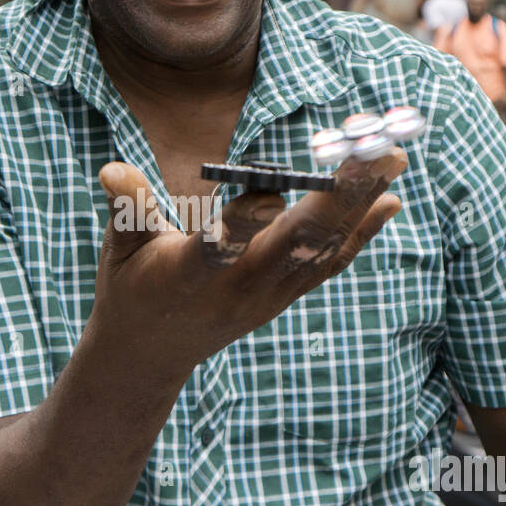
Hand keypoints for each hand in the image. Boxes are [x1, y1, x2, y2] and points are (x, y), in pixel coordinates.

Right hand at [94, 146, 406, 376]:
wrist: (152, 353)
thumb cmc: (132, 286)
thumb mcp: (119, 248)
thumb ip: (127, 209)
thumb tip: (112, 171)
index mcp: (187, 277)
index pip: (217, 249)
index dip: (242, 223)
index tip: (271, 190)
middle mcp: (236, 290)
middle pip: (293, 245)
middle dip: (337, 198)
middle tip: (373, 152)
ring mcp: (267, 297)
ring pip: (320, 251)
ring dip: (359, 205)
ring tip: (393, 159)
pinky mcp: (284, 297)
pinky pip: (328, 264)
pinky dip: (360, 233)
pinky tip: (389, 200)